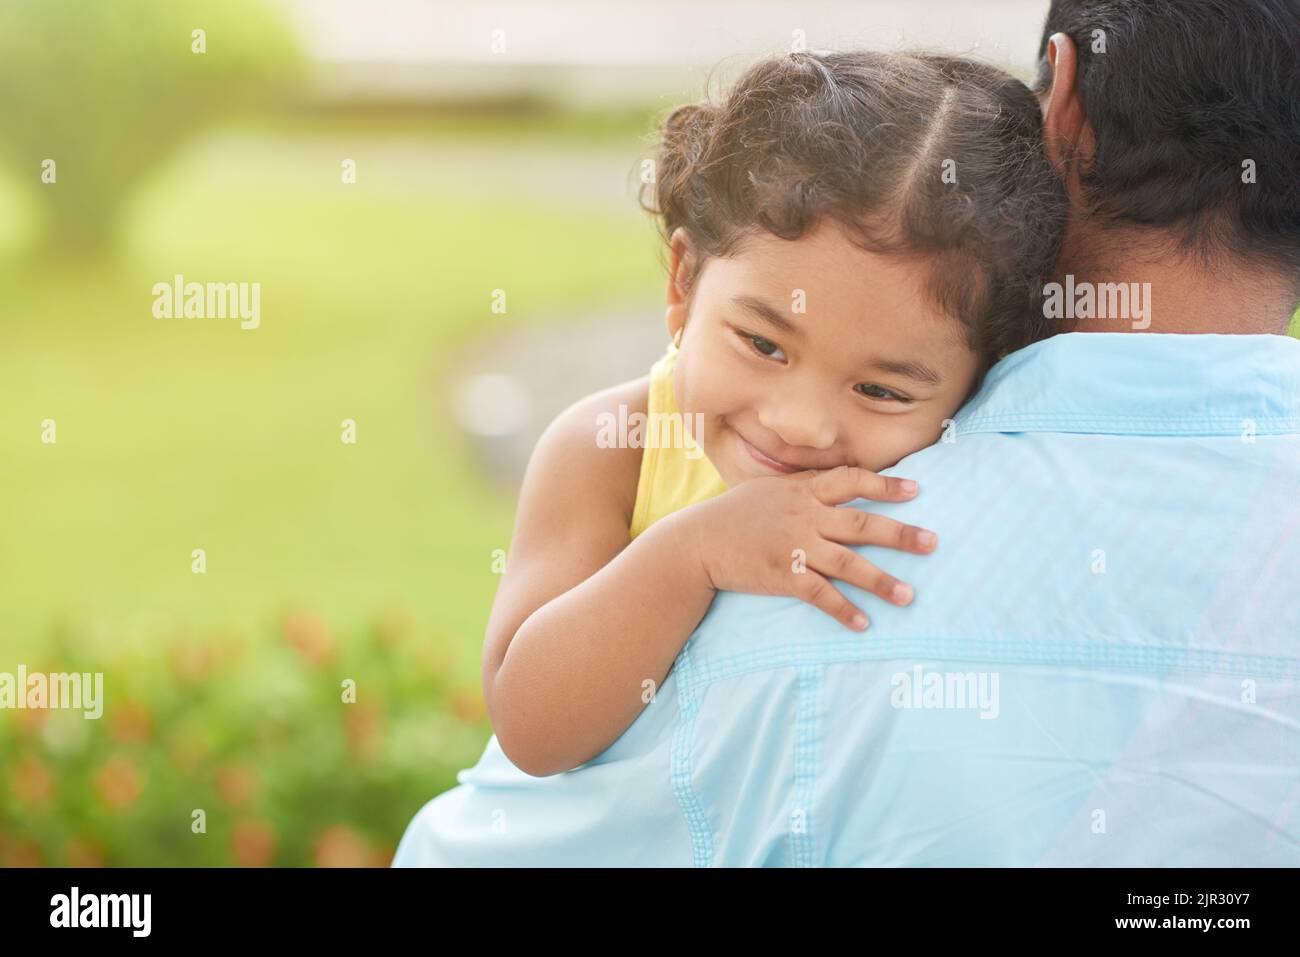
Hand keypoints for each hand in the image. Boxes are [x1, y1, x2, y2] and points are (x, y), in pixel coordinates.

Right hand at [674, 465, 936, 630]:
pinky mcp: (782, 576)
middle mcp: (804, 516)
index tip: (917, 490)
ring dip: (880, 580)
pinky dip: (842, 610)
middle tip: (934, 542)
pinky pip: (819, 595)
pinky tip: (863, 624)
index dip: (885, 485)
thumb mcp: (768, 490)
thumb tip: (834, 481)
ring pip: (847, 563)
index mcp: (802, 491)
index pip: (851, 481)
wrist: (695, 542)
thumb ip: (803, 487)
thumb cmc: (732, 515)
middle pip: (861, 523)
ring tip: (909, 596)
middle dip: (900, 533)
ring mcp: (794, 546)